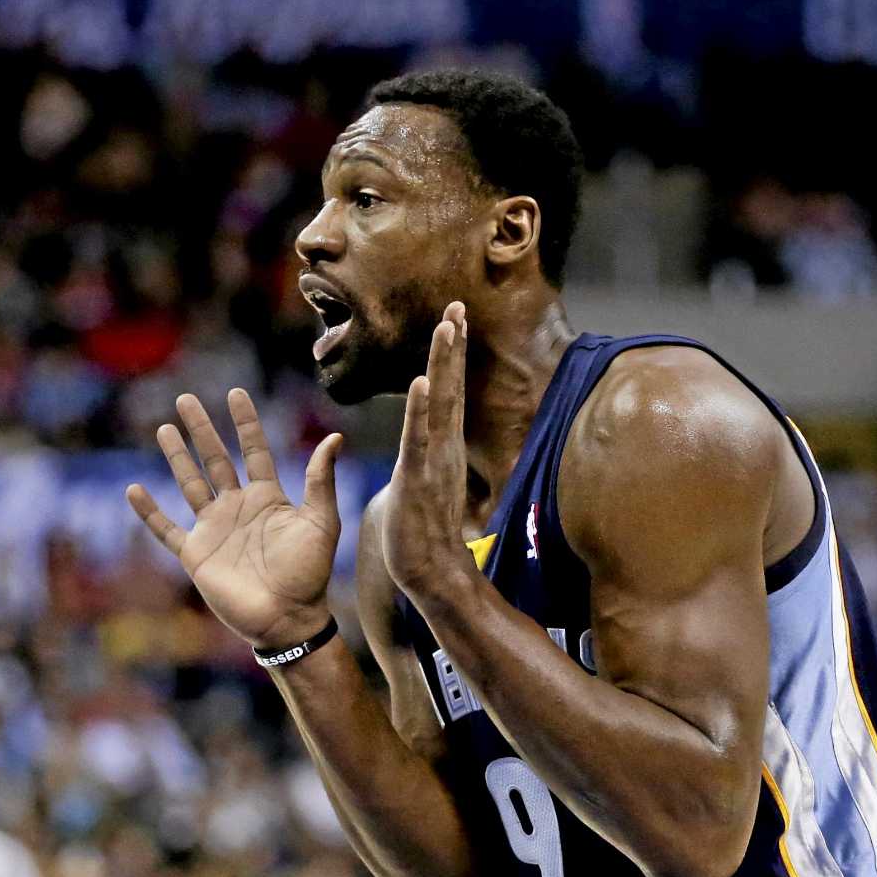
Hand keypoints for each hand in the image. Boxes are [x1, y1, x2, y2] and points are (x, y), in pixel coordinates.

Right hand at [127, 388, 342, 649]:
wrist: (286, 619)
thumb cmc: (309, 574)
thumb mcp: (321, 522)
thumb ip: (321, 480)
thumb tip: (335, 435)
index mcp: (268, 497)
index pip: (254, 450)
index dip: (245, 423)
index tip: (235, 394)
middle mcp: (237, 507)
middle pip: (215, 459)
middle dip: (201, 429)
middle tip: (186, 398)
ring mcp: (214, 529)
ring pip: (189, 483)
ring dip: (176, 457)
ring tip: (164, 428)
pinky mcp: (196, 554)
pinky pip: (166, 528)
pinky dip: (149, 511)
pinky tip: (134, 489)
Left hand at [383, 303, 475, 603]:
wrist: (431, 573)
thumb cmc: (423, 532)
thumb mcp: (422, 483)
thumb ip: (426, 458)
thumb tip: (424, 443)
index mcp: (441, 446)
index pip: (447, 391)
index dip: (450, 354)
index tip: (453, 316)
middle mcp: (443, 447)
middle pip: (450, 386)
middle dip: (453, 345)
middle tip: (457, 304)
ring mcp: (433, 461)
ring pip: (441, 403)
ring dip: (443, 363)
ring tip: (446, 325)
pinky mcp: (419, 479)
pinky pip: (420, 439)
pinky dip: (422, 410)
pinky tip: (423, 381)